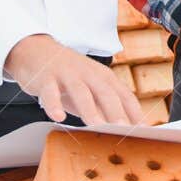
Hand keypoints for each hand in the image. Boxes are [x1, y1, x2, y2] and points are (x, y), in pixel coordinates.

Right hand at [4, 34, 144, 124]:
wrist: (36, 51)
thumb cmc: (68, 76)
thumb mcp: (90, 90)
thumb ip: (103, 107)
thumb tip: (124, 129)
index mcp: (103, 77)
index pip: (123, 94)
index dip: (134, 111)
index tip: (144, 129)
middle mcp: (88, 73)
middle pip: (105, 92)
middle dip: (116, 110)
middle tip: (124, 128)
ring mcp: (67, 74)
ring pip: (81, 91)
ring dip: (89, 108)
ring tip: (96, 124)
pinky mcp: (46, 77)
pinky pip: (50, 92)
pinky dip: (54, 104)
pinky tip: (58, 117)